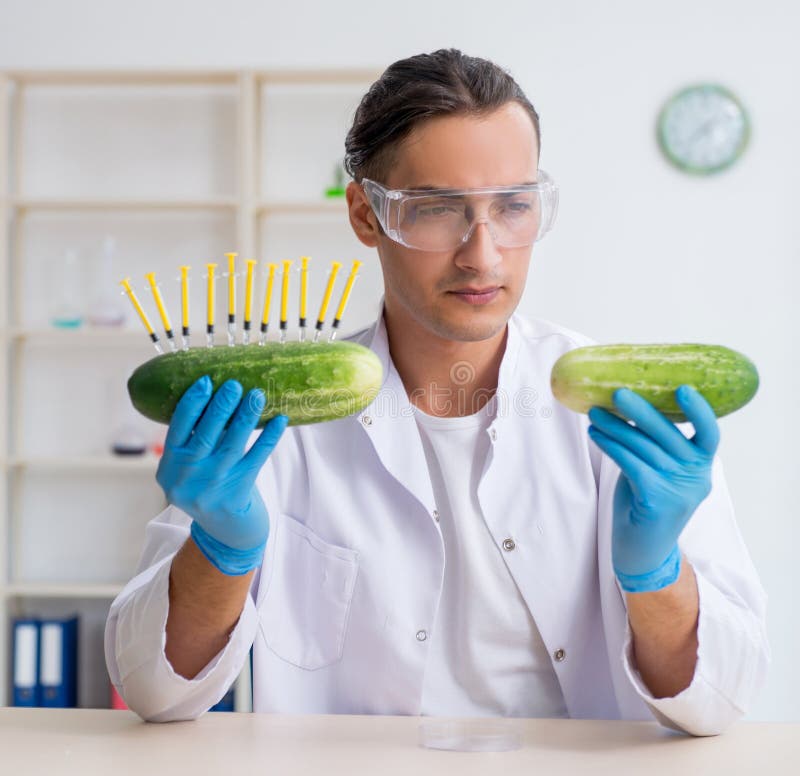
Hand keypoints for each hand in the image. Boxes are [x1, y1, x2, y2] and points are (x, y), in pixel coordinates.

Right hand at [156, 375, 288, 574]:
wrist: (225, 533)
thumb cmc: (208, 487)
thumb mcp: (190, 468)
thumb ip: (195, 440)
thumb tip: (216, 393)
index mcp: (169, 466)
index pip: (178, 428)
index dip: (192, 403)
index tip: (206, 381)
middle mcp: (187, 477)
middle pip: (206, 434)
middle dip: (221, 406)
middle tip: (235, 384)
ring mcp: (212, 486)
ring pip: (233, 443)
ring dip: (247, 416)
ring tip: (258, 395)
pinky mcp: (237, 493)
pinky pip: (256, 458)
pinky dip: (270, 437)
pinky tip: (280, 420)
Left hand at [587, 385, 718, 592]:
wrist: (643, 552)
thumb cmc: (647, 503)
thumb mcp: (657, 471)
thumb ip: (653, 447)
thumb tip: (624, 406)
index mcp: (701, 465)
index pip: (710, 433)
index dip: (700, 410)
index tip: (683, 388)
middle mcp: (696, 476)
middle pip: (669, 434)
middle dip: (640, 410)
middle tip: (616, 392)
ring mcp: (679, 489)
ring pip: (643, 447)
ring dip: (614, 427)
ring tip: (593, 413)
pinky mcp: (657, 500)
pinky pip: (630, 463)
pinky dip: (611, 446)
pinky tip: (595, 435)